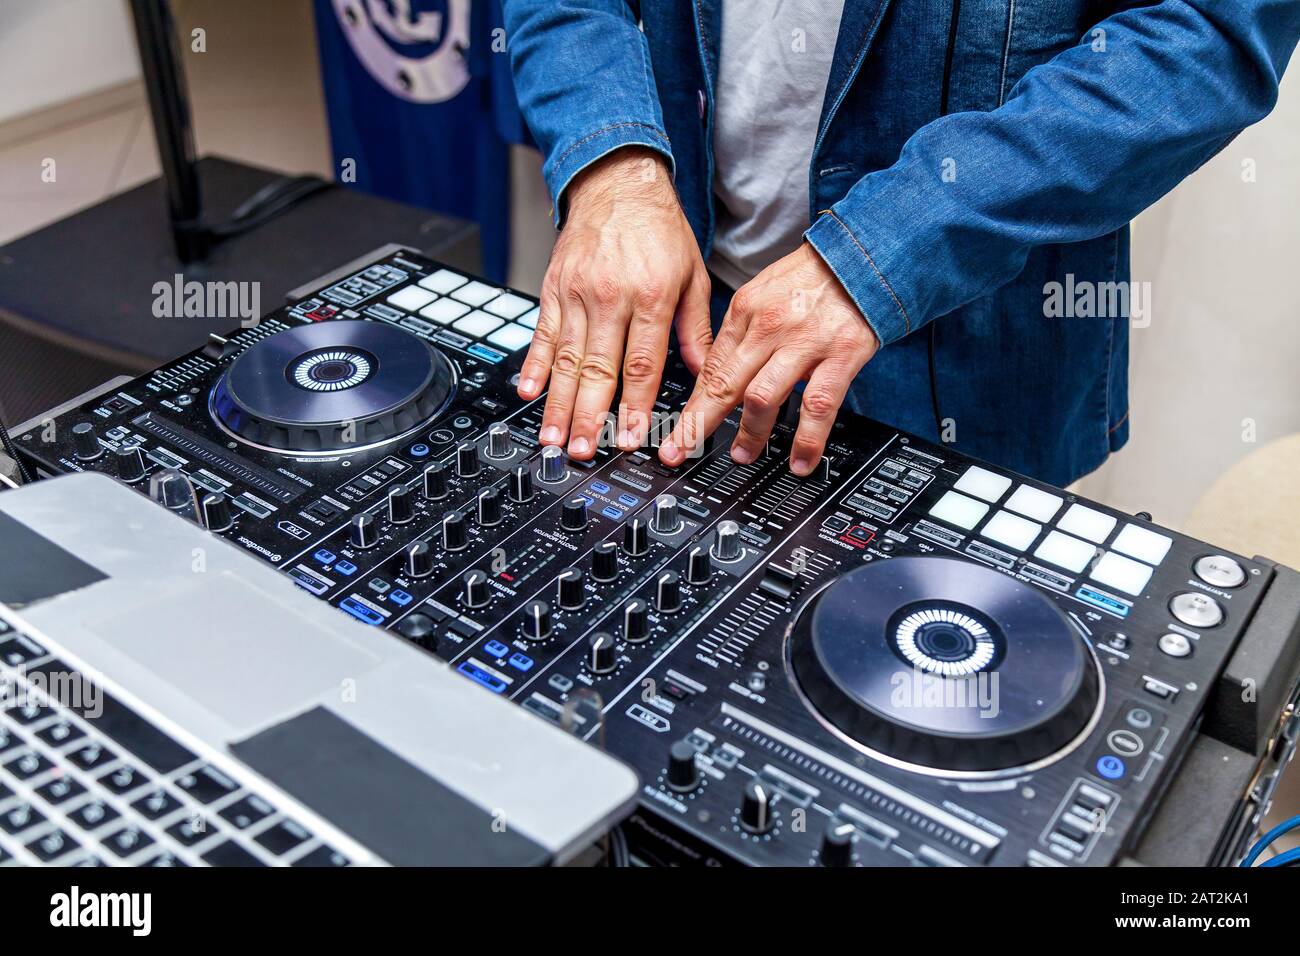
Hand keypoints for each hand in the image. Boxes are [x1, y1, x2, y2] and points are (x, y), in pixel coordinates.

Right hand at [517, 147, 711, 458]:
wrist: (618, 182)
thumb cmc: (659, 229)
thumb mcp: (692, 276)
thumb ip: (697, 331)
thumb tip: (710, 377)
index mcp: (652, 296)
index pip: (642, 363)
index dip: (634, 405)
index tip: (629, 438)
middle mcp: (611, 296)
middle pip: (598, 368)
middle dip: (589, 417)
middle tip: (582, 451)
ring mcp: (577, 293)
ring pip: (566, 358)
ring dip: (558, 403)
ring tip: (553, 437)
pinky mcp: (553, 289)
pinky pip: (541, 333)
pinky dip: (532, 365)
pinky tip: (527, 392)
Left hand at [659, 242, 878, 475]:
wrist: (863, 255)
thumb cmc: (812, 278)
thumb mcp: (763, 292)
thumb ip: (741, 333)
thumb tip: (716, 373)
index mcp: (746, 310)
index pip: (711, 367)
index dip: (692, 405)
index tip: (676, 433)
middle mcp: (770, 327)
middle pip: (725, 384)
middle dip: (699, 424)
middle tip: (681, 452)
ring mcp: (805, 343)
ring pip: (764, 398)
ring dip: (750, 434)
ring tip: (743, 455)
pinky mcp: (840, 356)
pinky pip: (817, 406)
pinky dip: (806, 439)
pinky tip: (799, 460)